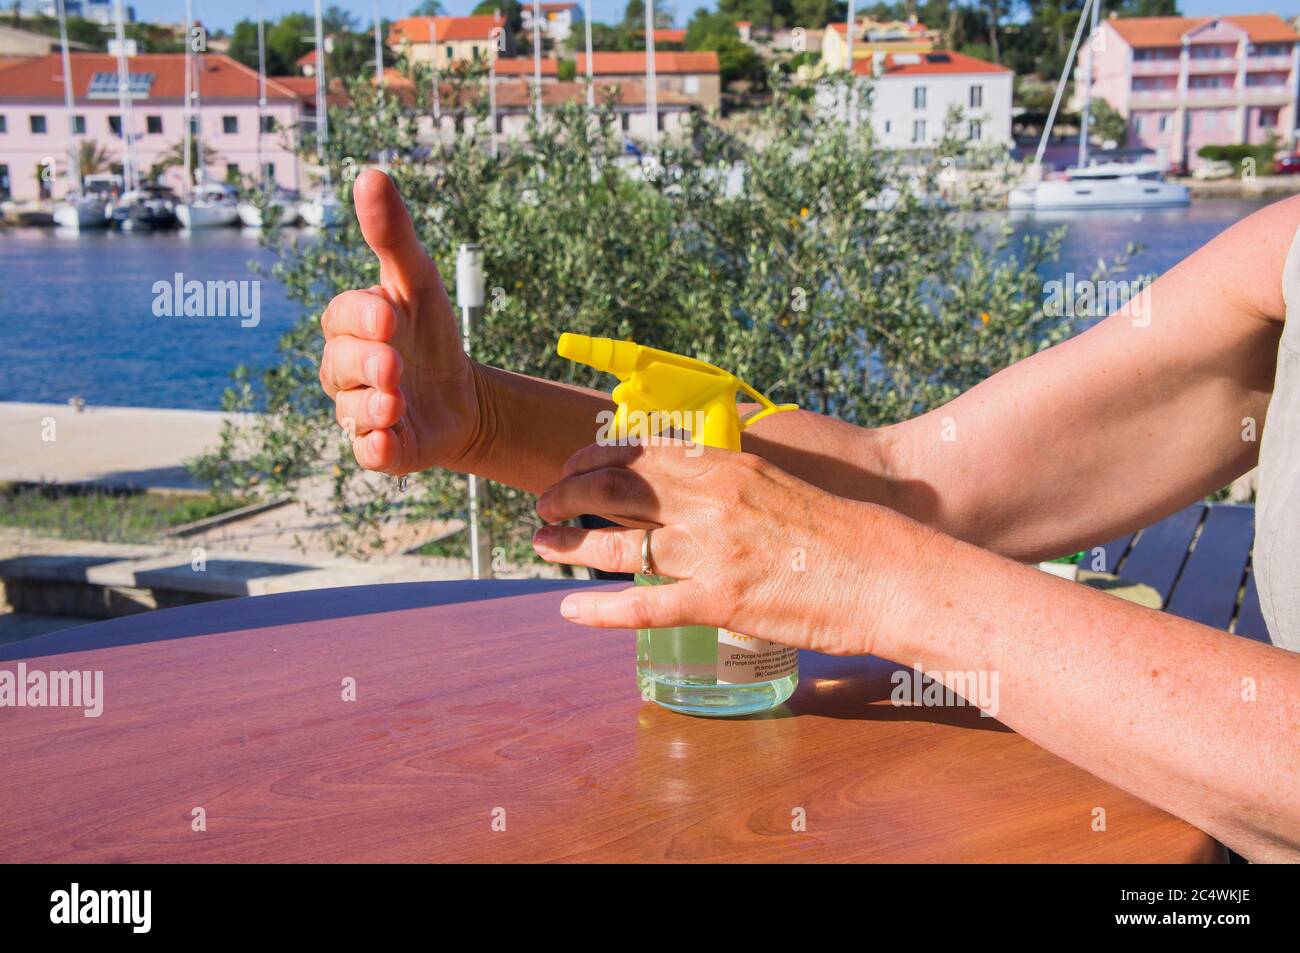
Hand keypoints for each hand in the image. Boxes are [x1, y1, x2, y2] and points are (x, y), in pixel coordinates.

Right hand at [318, 170, 484, 474]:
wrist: (463, 396)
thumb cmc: (431, 333)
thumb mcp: (419, 281)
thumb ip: (393, 236)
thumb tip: (371, 174)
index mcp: (350, 326)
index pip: (343, 317)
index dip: (363, 317)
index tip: (390, 315)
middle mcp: (346, 371)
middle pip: (342, 365)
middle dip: (368, 363)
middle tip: (395, 364)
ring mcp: (360, 412)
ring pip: (352, 412)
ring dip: (374, 408)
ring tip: (397, 403)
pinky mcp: (381, 449)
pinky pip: (368, 454)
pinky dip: (376, 449)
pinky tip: (389, 442)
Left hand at [532, 442, 937, 655]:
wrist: (888, 572)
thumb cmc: (841, 532)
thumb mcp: (779, 484)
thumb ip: (730, 480)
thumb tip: (692, 477)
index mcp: (727, 466)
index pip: (639, 449)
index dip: (590, 457)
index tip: (569, 467)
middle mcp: (711, 501)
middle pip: (614, 488)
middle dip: (566, 494)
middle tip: (543, 506)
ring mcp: (713, 551)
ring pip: (616, 544)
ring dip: (568, 545)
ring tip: (542, 546)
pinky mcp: (721, 600)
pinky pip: (644, 606)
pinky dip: (598, 611)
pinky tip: (569, 612)